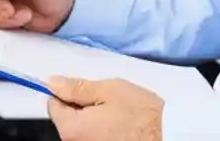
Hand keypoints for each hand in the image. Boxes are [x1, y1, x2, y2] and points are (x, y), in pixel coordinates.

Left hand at [46, 76, 163, 140]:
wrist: (167, 135)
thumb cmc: (142, 114)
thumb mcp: (108, 90)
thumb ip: (76, 88)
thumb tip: (52, 83)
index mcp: (72, 129)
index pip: (53, 105)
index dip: (67, 93)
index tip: (82, 89)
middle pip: (66, 119)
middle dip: (80, 107)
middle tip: (104, 99)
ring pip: (81, 128)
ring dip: (92, 118)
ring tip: (115, 113)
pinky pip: (93, 137)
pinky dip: (101, 129)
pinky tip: (118, 125)